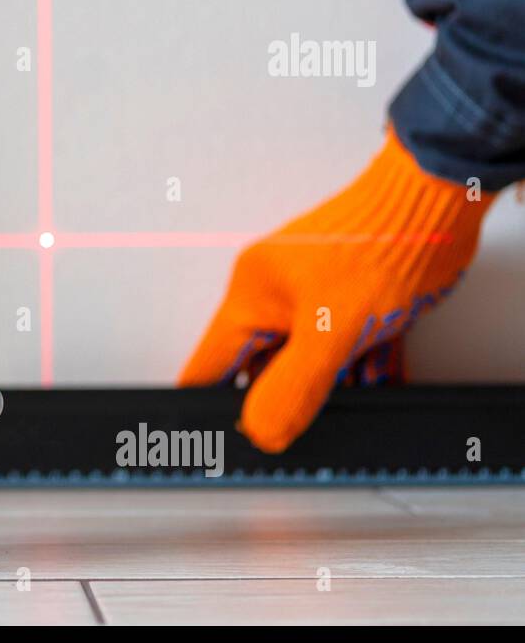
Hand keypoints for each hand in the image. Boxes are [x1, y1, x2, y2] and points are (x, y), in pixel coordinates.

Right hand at [178, 128, 494, 452]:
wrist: (433, 203)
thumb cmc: (379, 245)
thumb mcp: (330, 330)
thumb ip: (292, 386)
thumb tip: (262, 430)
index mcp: (249, 297)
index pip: (210, 365)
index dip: (213, 406)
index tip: (225, 438)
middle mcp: (273, 296)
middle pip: (262, 370)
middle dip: (290, 398)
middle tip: (313, 413)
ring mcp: (310, 297)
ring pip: (307, 362)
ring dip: (334, 384)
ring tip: (360, 381)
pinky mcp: (347, 300)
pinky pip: (341, 348)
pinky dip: (360, 367)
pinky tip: (380, 372)